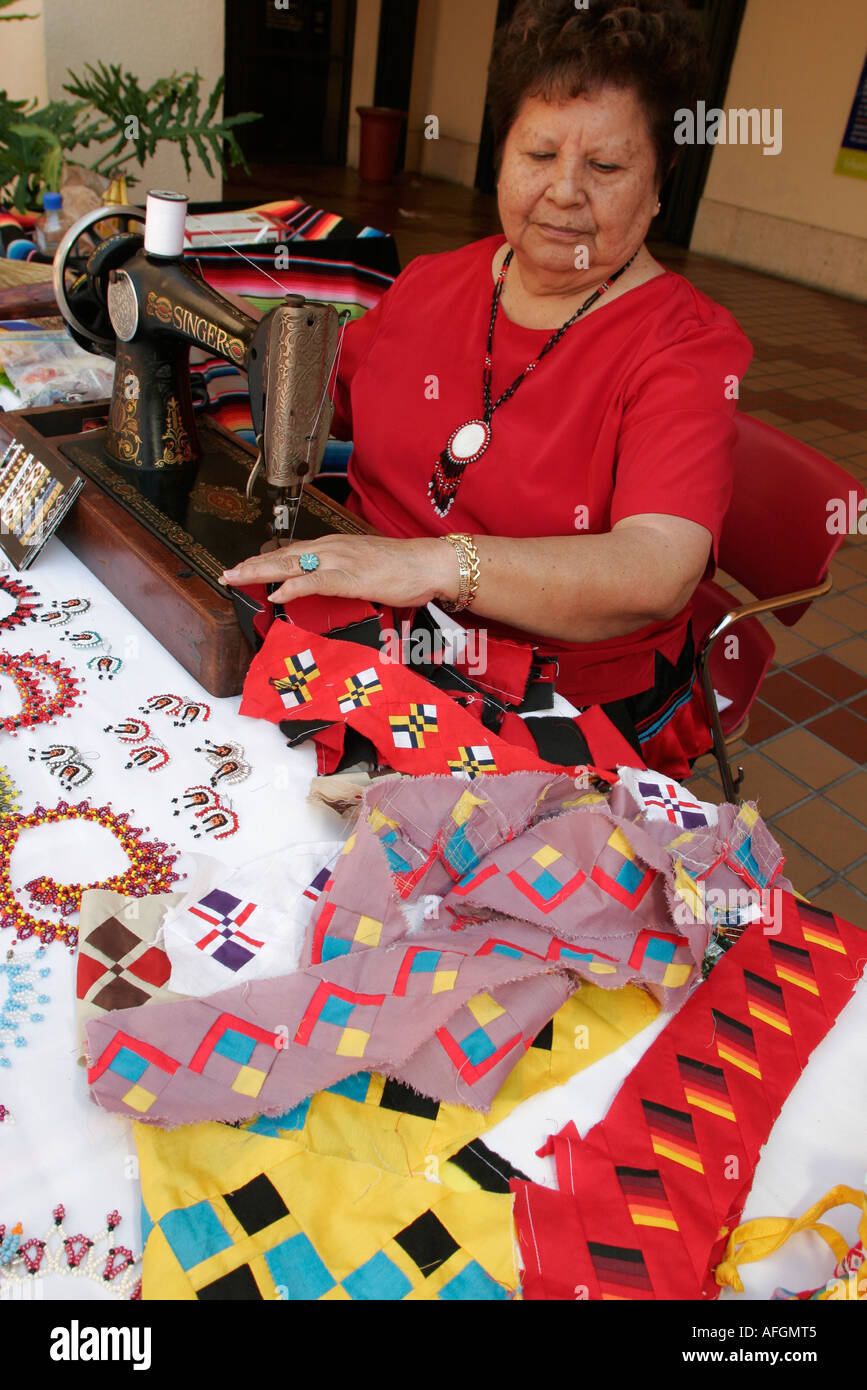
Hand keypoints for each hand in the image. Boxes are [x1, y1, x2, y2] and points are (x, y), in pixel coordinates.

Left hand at [220, 533, 459, 607]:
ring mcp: (340, 561)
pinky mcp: (350, 577)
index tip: (243, 566)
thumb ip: (341, 575)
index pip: (291, 552)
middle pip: (283, 555)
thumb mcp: (364, 569)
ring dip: (262, 571)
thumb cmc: (402, 569)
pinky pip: (316, 581)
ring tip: (238, 577)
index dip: (265, 560)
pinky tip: (277, 593)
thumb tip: (324, 585)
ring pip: (292, 564)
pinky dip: (294, 587)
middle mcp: (331, 549)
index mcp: (334, 548)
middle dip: (253, 564)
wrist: (428, 563)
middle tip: (227, 572)